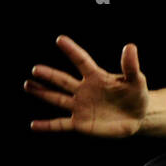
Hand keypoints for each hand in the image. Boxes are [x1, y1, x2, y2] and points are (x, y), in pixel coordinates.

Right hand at [25, 35, 147, 136]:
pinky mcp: (80, 123)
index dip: (72, 50)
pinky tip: (33, 125)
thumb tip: (130, 46)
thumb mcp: (136, 80)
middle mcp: (84, 90)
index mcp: (97, 77)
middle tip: (35, 69)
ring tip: (28, 85)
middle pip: (63, 80)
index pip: (81, 61)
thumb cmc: (136, 95)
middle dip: (49, 75)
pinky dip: (46, 126)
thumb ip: (130, 66)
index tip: (60, 39)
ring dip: (42, 93)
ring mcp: (80, 107)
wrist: (137, 117)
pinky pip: (60, 124)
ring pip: (57, 98)